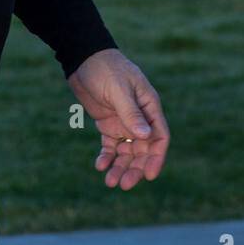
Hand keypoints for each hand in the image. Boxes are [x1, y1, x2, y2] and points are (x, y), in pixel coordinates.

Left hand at [67, 48, 169, 189]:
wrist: (84, 60)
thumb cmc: (106, 69)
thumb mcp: (118, 90)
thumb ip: (131, 113)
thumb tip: (145, 136)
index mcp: (149, 106)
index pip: (160, 136)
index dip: (157, 157)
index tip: (149, 175)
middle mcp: (140, 117)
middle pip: (143, 150)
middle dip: (135, 168)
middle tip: (124, 184)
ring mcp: (124, 122)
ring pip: (127, 151)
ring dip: (120, 167)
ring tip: (110, 182)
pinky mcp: (108, 124)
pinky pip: (111, 146)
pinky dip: (107, 157)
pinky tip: (100, 166)